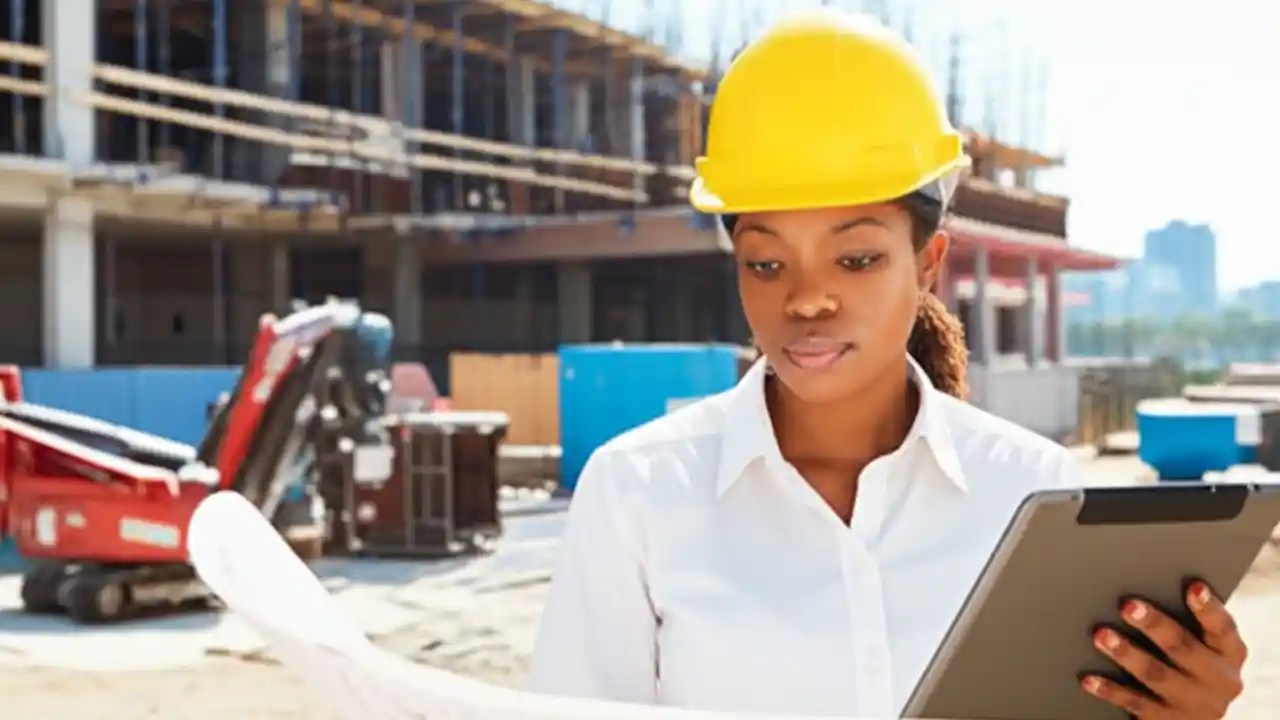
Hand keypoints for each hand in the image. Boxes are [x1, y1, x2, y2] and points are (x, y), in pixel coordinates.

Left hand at [1081, 581, 1246, 717]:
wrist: (1197, 717)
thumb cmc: (1192, 663)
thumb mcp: (1204, 645)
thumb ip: (1186, 620)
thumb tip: (1143, 582)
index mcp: (1230, 653)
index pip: (1222, 627)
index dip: (1208, 607)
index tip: (1193, 587)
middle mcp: (1219, 680)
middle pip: (1182, 648)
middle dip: (1154, 625)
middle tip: (1127, 606)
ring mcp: (1195, 705)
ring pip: (1156, 675)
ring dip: (1126, 653)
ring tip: (1101, 635)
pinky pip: (1135, 704)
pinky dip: (1110, 690)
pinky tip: (1089, 678)